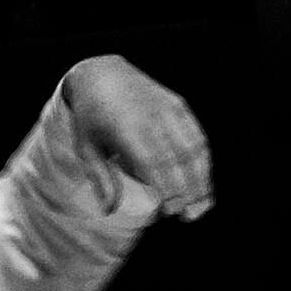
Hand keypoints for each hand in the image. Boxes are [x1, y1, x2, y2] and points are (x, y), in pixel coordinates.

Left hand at [60, 56, 213, 221]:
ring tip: (204, 204)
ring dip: (202, 176)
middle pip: (178, 158)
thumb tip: (109, 211)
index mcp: (127, 129)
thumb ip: (100, 178)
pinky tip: (204, 179)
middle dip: (189, 189)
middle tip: (191, 216)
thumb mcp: (86, 148)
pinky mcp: (178, 105)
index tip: (171, 210)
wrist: (102, 75)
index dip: (167, 186)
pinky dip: (203, 158)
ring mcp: (168, 109)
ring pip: (194, 147)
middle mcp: (152, 118)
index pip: (154, 163)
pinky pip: (196, 134)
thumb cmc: (90, 118)